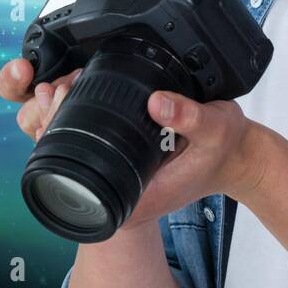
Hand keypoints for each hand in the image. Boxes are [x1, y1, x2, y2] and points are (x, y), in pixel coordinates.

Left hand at [0, 59, 270, 230]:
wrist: (238, 158)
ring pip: (69, 157)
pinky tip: (74, 95)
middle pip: (61, 168)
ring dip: (59, 120)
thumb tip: (158, 102)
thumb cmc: (227, 149)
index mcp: (135, 201)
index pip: (75, 179)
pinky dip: (74, 121)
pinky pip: (86, 147)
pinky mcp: (123, 168)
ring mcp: (119, 185)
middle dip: (49, 123)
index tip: (59, 98)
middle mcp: (120, 200)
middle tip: (58, 86)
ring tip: (63, 87)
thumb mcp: (216, 128)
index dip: (56, 136)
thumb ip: (190, 117)